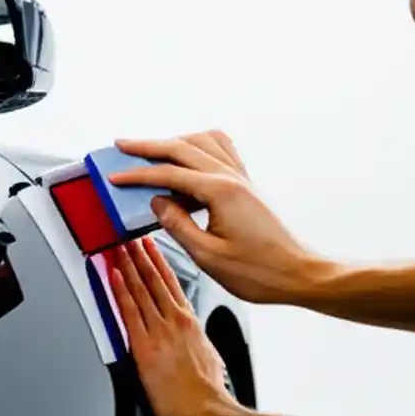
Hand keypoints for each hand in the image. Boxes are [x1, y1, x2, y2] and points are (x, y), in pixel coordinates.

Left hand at [109, 239, 239, 415]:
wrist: (206, 415)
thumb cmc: (208, 395)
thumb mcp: (210, 358)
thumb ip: (197, 343)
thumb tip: (193, 342)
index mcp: (191, 325)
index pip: (172, 285)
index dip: (160, 263)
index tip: (152, 248)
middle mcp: (176, 322)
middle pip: (155, 280)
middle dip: (141, 256)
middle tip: (130, 236)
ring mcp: (159, 331)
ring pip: (140, 289)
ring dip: (128, 265)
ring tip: (118, 246)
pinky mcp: (144, 346)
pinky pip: (128, 310)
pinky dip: (120, 290)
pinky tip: (114, 274)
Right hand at [111, 130, 327, 305]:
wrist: (298, 274)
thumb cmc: (259, 271)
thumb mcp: (207, 256)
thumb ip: (177, 225)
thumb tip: (156, 203)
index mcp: (221, 193)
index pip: (169, 175)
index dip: (138, 175)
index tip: (116, 177)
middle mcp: (233, 179)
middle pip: (183, 148)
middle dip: (149, 145)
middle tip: (123, 146)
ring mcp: (242, 179)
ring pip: (204, 142)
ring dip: (175, 141)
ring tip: (153, 150)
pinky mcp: (247, 186)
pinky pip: (222, 151)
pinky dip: (200, 147)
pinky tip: (188, 158)